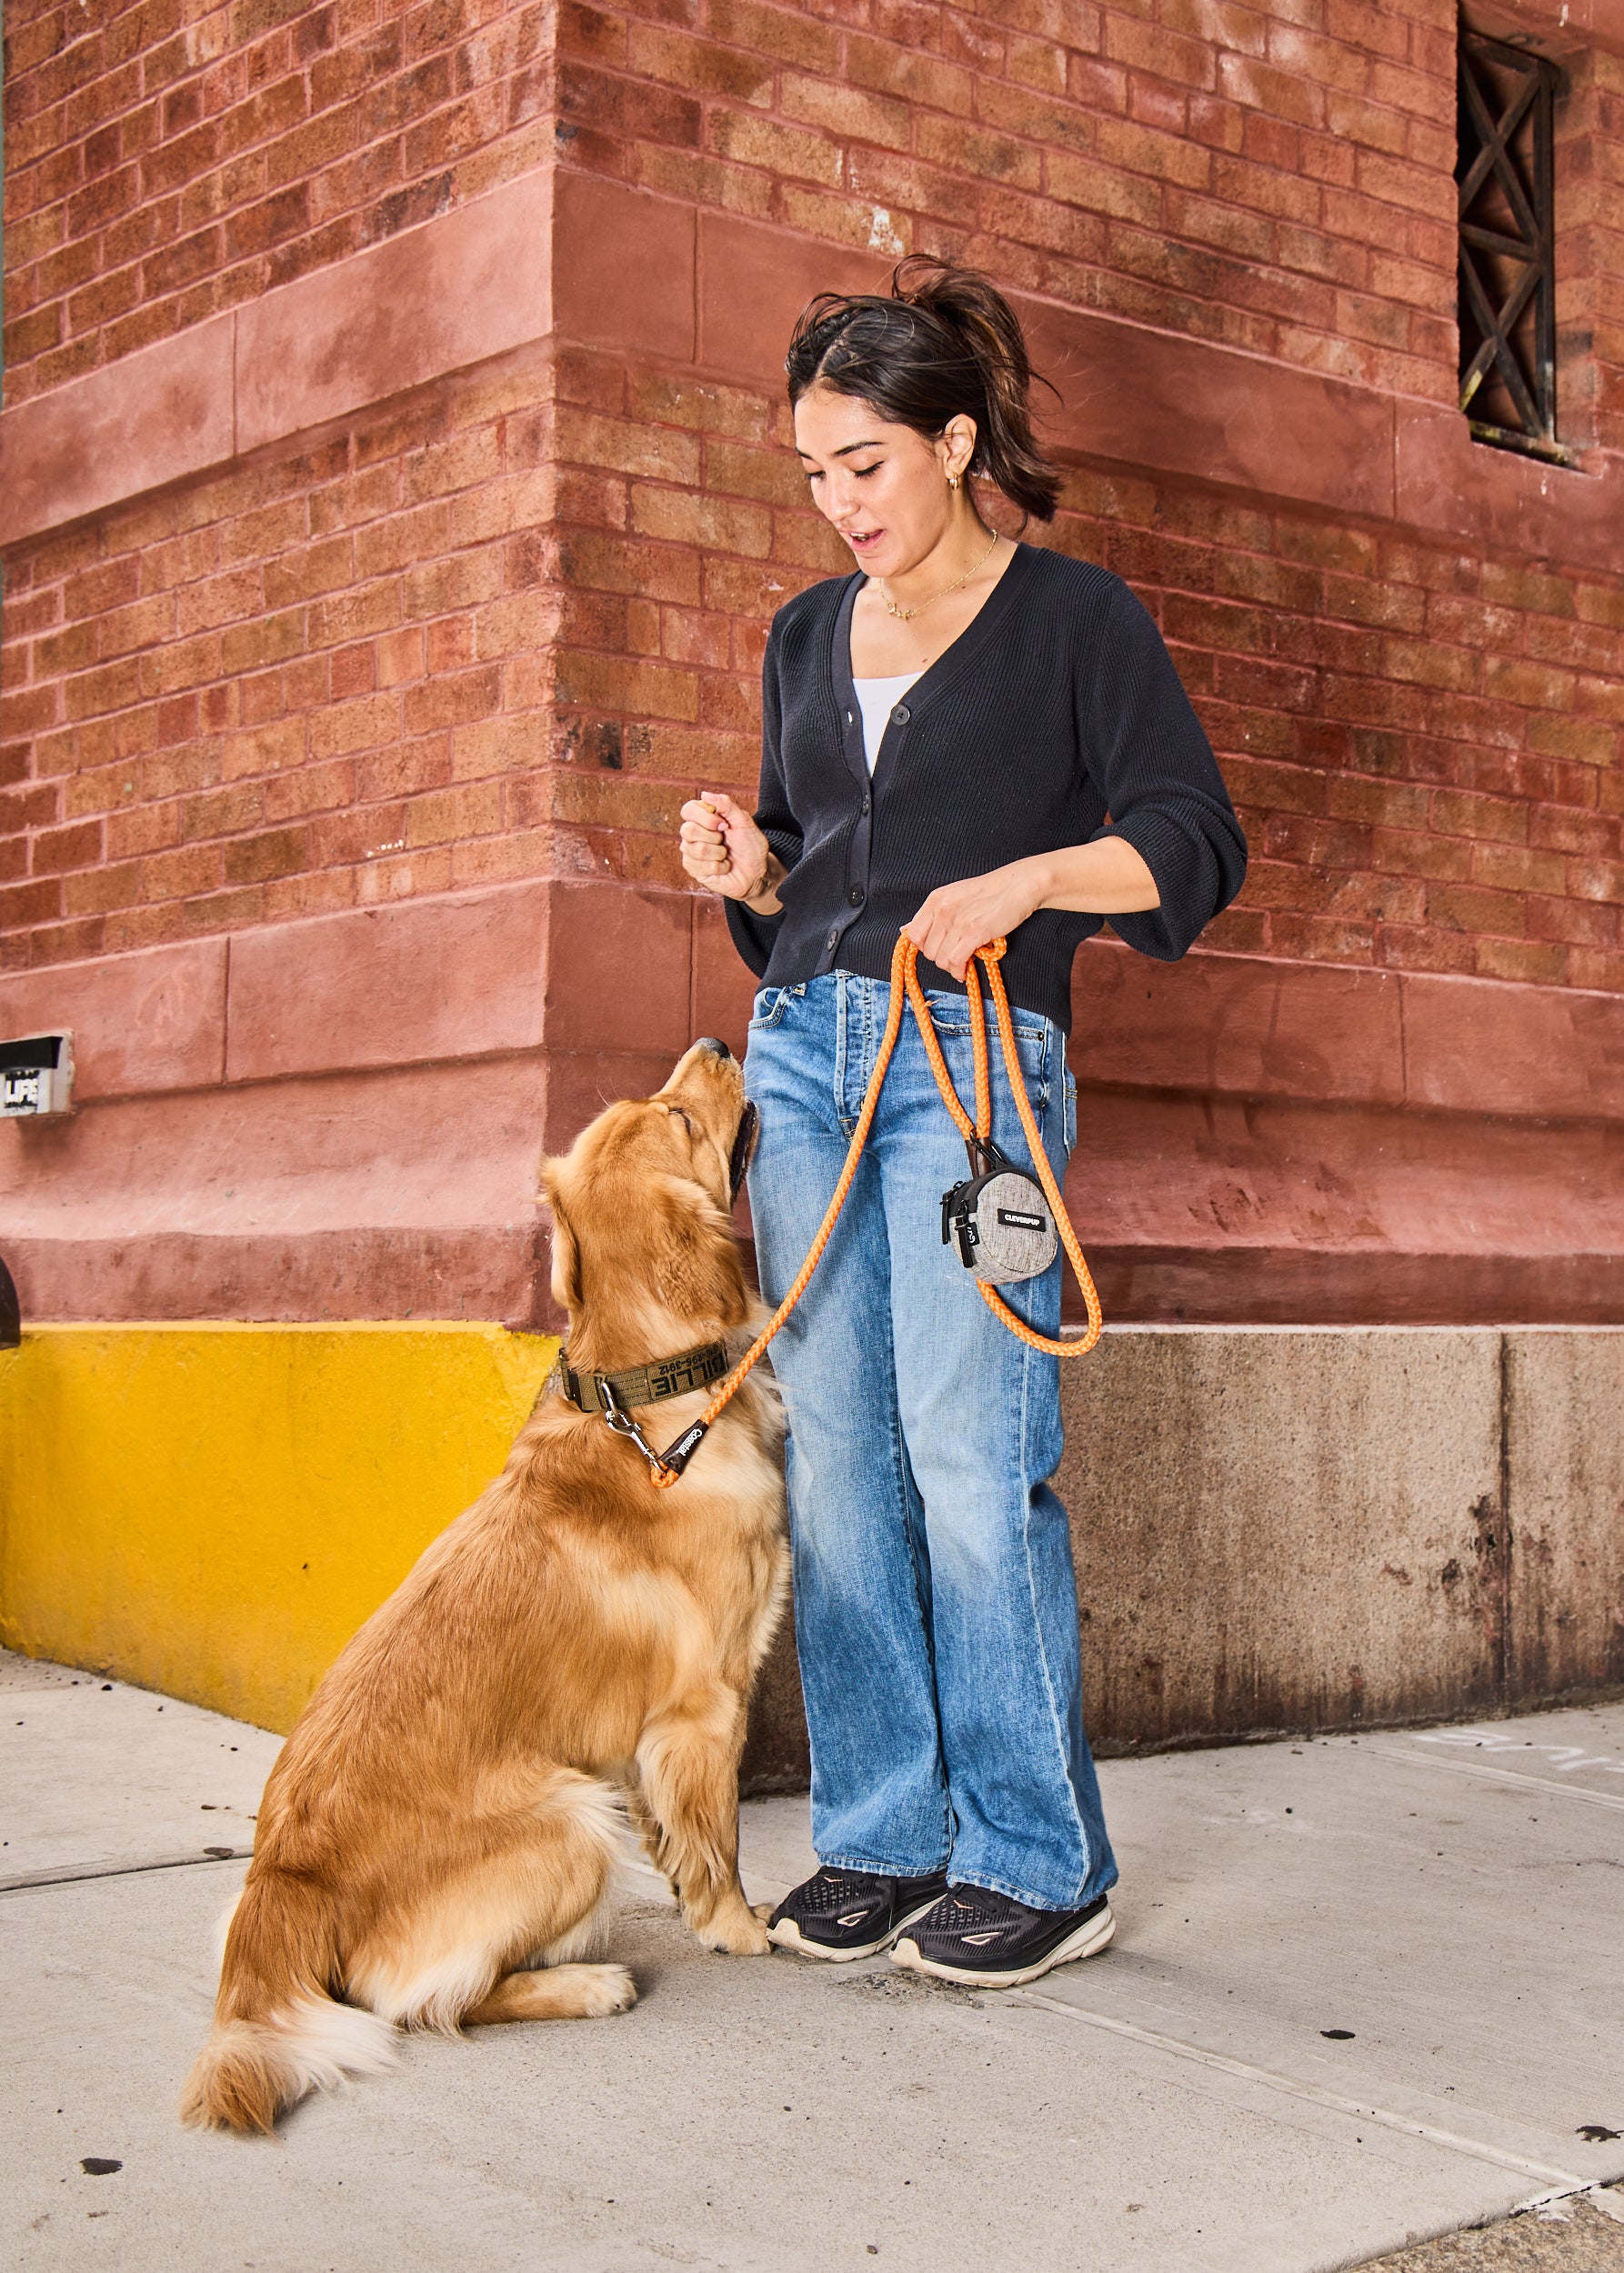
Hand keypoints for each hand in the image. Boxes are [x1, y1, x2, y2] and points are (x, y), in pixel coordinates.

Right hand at [678, 793, 776, 906]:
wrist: (755, 872)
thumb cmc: (749, 846)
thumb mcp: (743, 822)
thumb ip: (726, 805)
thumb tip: (705, 794)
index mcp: (701, 817)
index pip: (688, 810)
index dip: (706, 818)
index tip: (724, 825)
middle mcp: (692, 833)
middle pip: (688, 830)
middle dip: (714, 837)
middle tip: (725, 841)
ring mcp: (690, 852)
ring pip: (698, 850)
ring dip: (720, 853)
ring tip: (725, 855)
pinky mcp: (693, 869)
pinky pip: (702, 867)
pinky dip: (720, 867)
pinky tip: (723, 866)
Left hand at [902, 860, 1045, 981]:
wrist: (1018, 885)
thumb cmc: (989, 892)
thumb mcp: (953, 896)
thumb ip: (931, 914)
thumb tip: (905, 930)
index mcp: (935, 900)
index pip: (913, 934)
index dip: (924, 947)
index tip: (938, 949)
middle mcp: (943, 909)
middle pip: (928, 950)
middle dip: (941, 958)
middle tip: (955, 957)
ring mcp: (958, 921)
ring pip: (941, 959)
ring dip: (951, 967)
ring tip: (962, 964)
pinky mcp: (975, 932)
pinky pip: (956, 961)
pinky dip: (959, 971)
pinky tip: (964, 971)